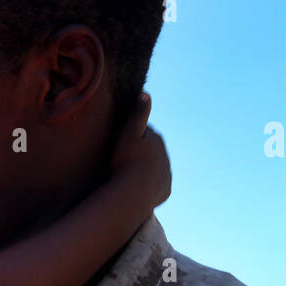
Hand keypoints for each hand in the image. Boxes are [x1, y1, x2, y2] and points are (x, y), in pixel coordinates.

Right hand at [109, 92, 170, 208]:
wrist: (133, 192)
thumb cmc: (126, 160)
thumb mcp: (129, 133)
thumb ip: (138, 113)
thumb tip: (146, 93)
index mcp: (157, 139)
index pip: (144, 134)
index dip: (131, 137)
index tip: (119, 143)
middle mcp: (166, 156)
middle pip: (150, 152)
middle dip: (140, 153)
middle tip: (120, 160)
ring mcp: (167, 175)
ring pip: (154, 169)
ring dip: (144, 170)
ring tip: (127, 176)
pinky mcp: (165, 191)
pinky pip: (156, 186)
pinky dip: (148, 186)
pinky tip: (136, 189)